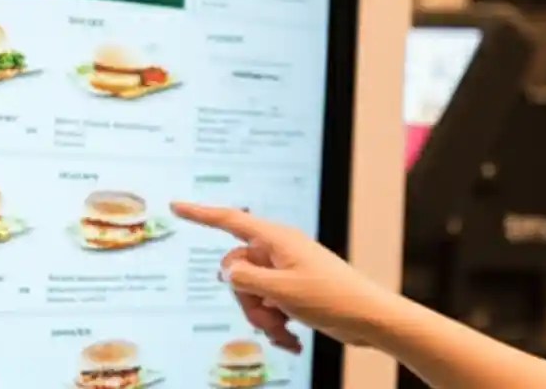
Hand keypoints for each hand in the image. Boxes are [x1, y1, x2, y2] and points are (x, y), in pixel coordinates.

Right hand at [171, 203, 395, 351]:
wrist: (368, 318)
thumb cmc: (332, 298)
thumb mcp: (280, 290)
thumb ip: (246, 278)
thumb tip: (226, 270)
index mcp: (278, 240)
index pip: (231, 221)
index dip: (201, 214)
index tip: (177, 206)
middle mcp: (280, 251)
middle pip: (238, 270)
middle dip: (246, 299)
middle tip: (269, 316)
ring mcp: (286, 270)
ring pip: (251, 292)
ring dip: (261, 316)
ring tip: (284, 330)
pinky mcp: (293, 289)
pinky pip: (268, 304)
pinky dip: (274, 323)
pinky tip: (290, 339)